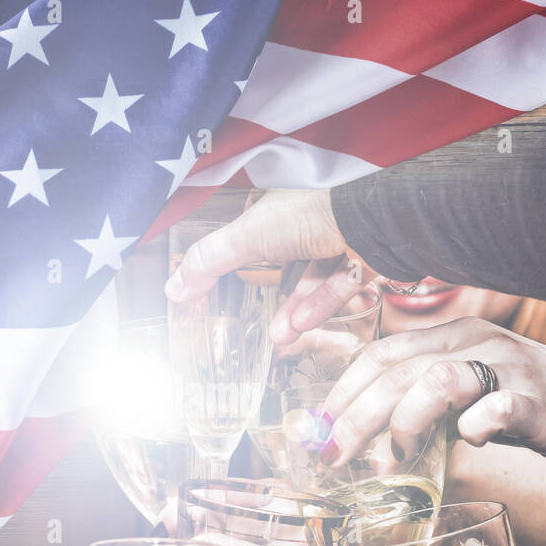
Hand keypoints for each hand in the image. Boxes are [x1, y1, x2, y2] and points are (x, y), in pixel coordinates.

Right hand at [164, 190, 370, 343]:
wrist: (373, 213)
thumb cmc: (310, 212)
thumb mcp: (247, 237)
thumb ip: (209, 262)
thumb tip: (172, 288)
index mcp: (281, 207)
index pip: (254, 234)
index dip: (239, 258)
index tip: (224, 286)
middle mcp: (311, 220)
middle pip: (286, 260)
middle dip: (272, 296)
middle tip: (257, 325)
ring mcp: (341, 238)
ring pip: (314, 279)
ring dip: (294, 309)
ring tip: (278, 337)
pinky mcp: (365, 257)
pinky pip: (338, 285)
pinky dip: (319, 306)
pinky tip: (300, 327)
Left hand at [323, 317, 545, 473]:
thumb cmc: (535, 405)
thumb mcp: (474, 390)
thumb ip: (427, 402)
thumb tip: (371, 435)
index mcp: (456, 337)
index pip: (381, 353)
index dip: (343, 390)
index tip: (319, 428)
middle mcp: (478, 343)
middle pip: (397, 370)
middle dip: (355, 415)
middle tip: (334, 454)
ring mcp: (510, 370)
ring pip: (435, 380)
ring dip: (402, 423)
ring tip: (394, 458)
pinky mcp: (539, 402)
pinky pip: (496, 409)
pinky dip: (472, 428)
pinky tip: (465, 443)